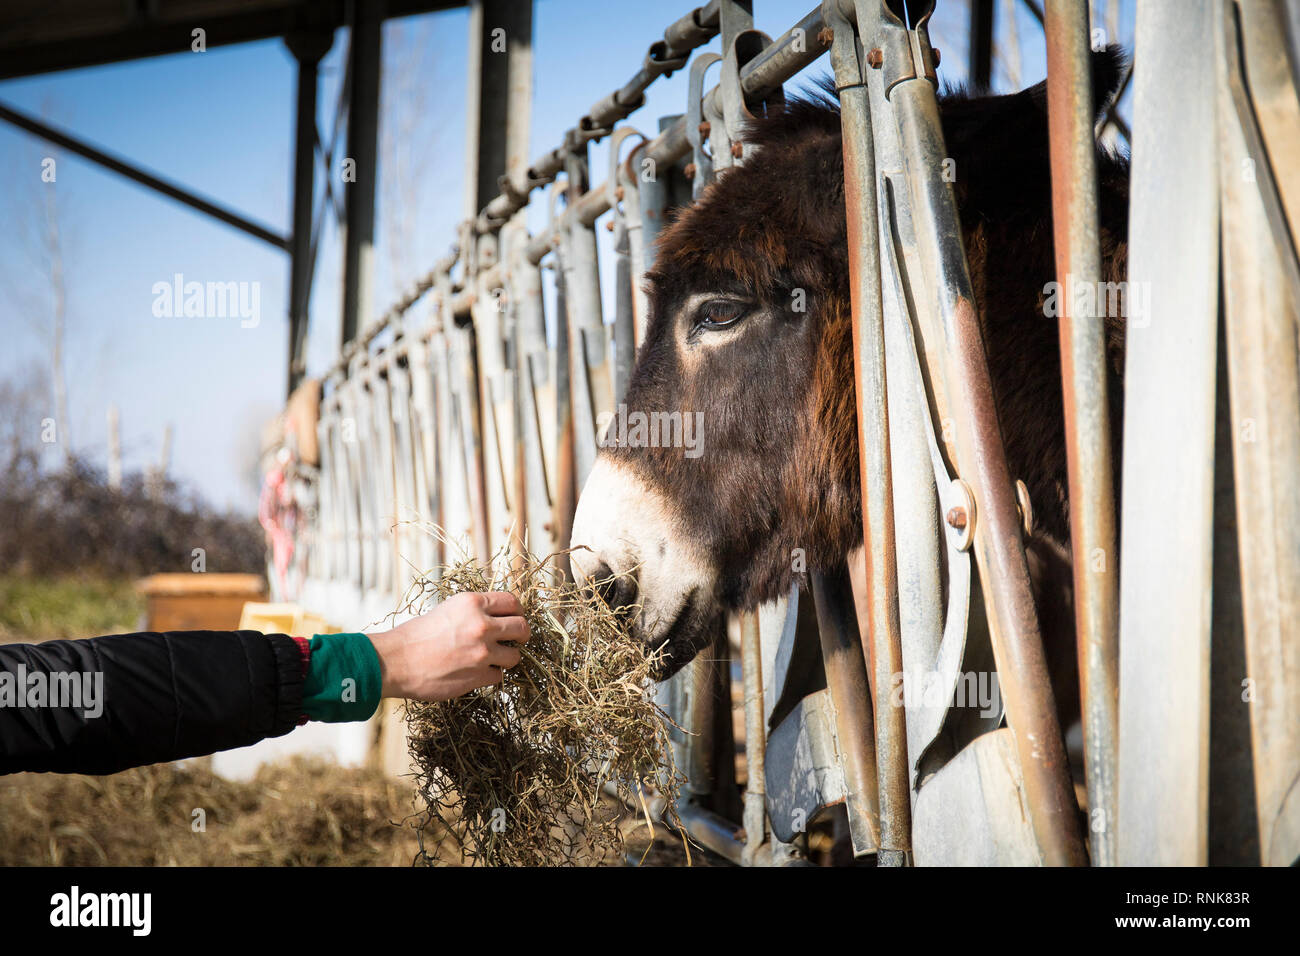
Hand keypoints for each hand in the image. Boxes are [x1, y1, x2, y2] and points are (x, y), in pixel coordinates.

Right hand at [367, 592, 529, 700]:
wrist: (396, 662)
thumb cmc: (415, 636)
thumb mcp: (447, 610)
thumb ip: (473, 611)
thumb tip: (495, 616)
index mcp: (473, 604)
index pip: (512, 602)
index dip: (518, 611)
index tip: (516, 618)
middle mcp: (482, 625)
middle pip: (522, 627)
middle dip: (522, 635)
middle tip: (516, 640)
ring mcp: (483, 652)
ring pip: (515, 655)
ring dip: (507, 658)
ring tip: (493, 659)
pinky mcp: (479, 676)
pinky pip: (499, 676)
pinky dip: (491, 675)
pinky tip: (477, 672)